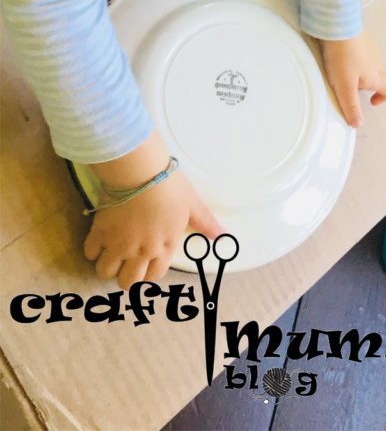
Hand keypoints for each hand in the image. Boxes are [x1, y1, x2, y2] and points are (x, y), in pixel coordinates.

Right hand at [83, 169, 224, 289]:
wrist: (140, 173)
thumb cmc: (170, 187)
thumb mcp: (193, 204)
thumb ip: (206, 223)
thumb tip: (223, 236)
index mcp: (164, 248)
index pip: (154, 276)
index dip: (148, 274)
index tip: (145, 265)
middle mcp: (140, 253)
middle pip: (128, 283)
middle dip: (126, 277)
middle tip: (125, 264)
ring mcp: (118, 246)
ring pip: (106, 272)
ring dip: (108, 266)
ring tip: (110, 254)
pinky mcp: (99, 233)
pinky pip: (90, 253)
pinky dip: (93, 249)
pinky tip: (99, 240)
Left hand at [318, 30, 385, 127]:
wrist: (338, 26)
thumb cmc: (342, 56)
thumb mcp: (344, 87)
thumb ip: (351, 106)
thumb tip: (358, 124)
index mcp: (375, 75)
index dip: (384, 97)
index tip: (372, 101)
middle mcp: (376, 61)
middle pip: (377, 76)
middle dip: (365, 84)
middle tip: (348, 85)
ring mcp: (370, 47)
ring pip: (369, 63)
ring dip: (358, 69)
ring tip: (340, 69)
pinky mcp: (360, 36)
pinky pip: (360, 50)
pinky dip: (353, 55)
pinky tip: (338, 54)